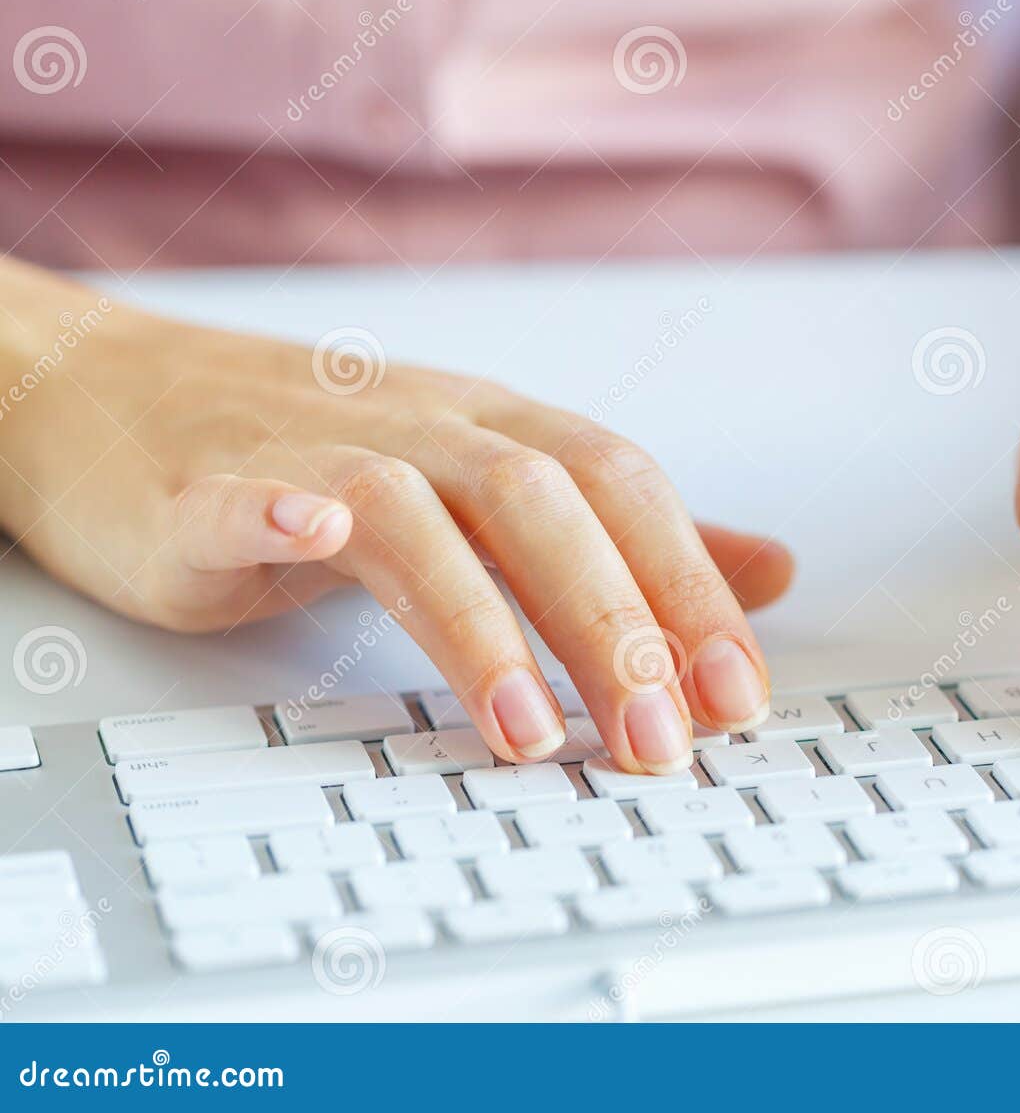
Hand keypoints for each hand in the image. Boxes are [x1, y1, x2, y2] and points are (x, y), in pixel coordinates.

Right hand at [0, 260, 792, 772]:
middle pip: (542, 502)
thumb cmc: (325, 458)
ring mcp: (315, 445)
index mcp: (502, 432)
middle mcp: (427, 427)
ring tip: (526, 734)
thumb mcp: (492, 493)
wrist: (121, 403)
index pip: (625, 491)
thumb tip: (771, 574)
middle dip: (613, 624)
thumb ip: (630, 542)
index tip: (740, 697)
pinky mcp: (205, 485)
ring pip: (416, 512)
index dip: (689, 587)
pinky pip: (250, 489)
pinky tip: (311, 538)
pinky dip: (282, 511)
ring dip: (480, 623)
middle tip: (658, 743)